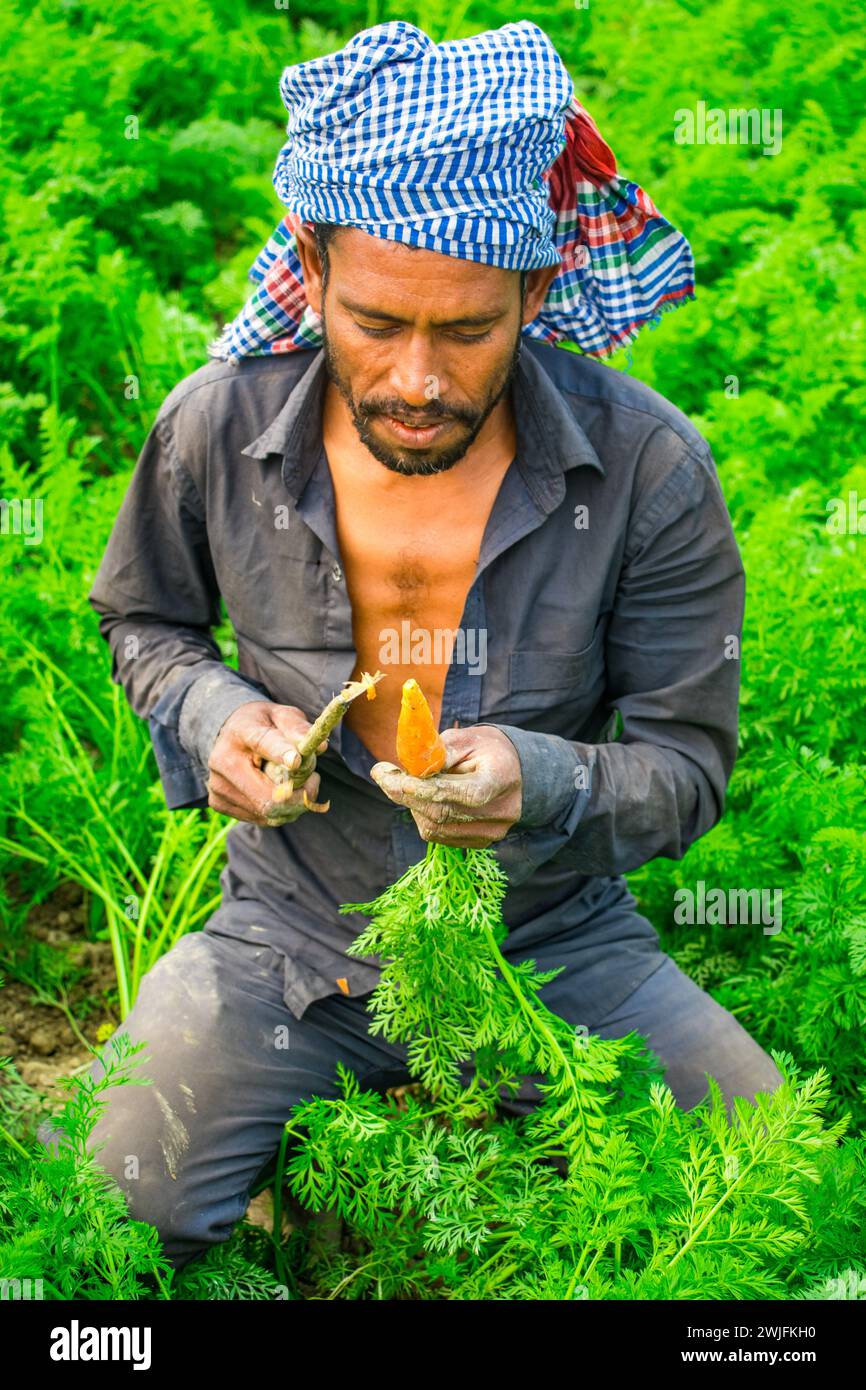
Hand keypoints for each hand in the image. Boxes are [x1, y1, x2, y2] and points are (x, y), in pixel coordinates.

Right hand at [206, 701, 328, 825]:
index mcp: (241, 732)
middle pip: (267, 797)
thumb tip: (320, 748)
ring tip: (296, 783)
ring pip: (269, 814)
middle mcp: (223, 762)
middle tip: (313, 780)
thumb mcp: (283, 716)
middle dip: (300, 796)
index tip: (296, 761)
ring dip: (293, 804)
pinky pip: (262, 819)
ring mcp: (218, 786)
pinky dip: (279, 812)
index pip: (263, 744)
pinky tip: (278, 793)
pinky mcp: (219, 804)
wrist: (229, 735)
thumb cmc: (264, 725)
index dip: (281, 754)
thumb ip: (299, 728)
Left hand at [370, 725, 521, 847]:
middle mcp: (500, 812)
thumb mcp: (465, 739)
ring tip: (407, 781)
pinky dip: (422, 815)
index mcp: (502, 780)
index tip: (396, 778)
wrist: (513, 772)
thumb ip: (439, 752)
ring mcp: (490, 832)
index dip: (428, 789)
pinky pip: (438, 835)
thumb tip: (408, 770)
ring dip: (412, 804)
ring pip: (435, 827)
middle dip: (405, 794)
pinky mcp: (478, 842)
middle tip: (381, 773)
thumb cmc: (486, 749)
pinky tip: (423, 797)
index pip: (466, 794)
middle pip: (444, 812)